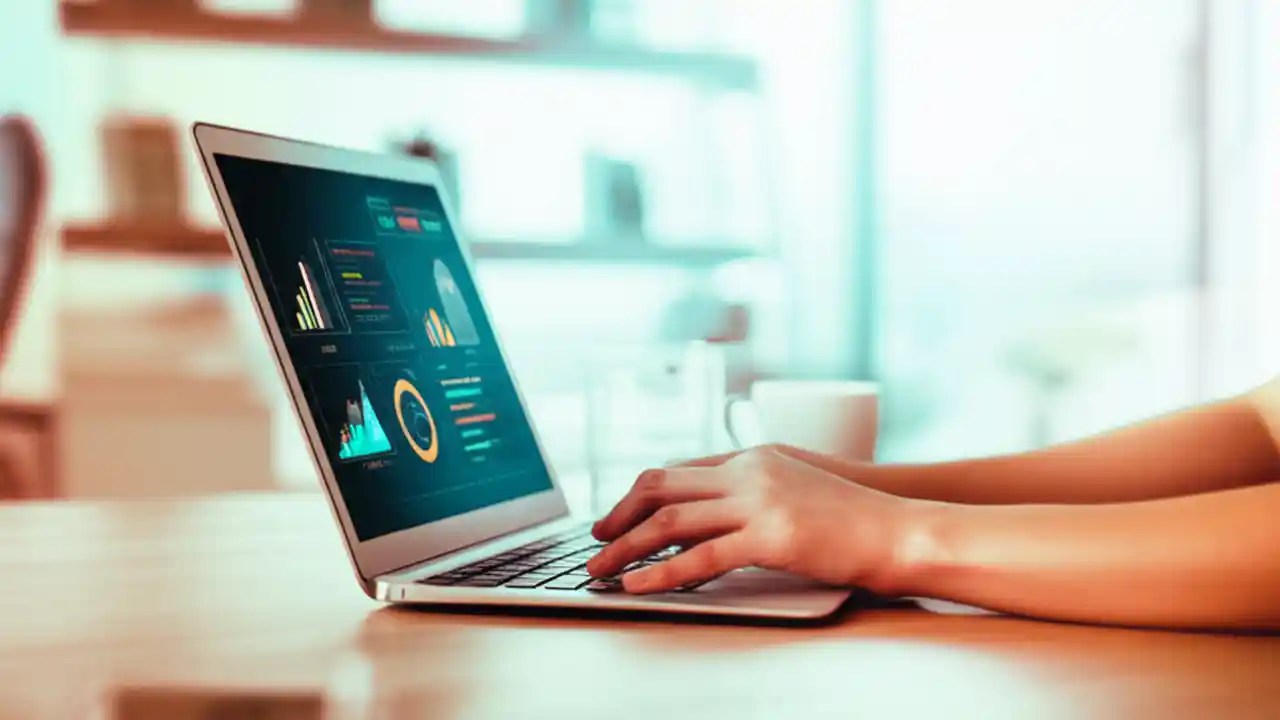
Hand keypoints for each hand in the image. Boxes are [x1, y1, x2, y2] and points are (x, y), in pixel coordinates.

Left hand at [586, 446, 920, 594]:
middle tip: (596, 542)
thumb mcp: (795, 491)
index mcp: (753, 457)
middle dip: (619, 515)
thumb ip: (753, 494)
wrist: (900, 527)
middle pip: (661, 485)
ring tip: (601, 570)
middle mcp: (748, 471)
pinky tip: (638, 585)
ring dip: (627, 546)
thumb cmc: (853, 518)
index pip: (677, 469)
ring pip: (670, 519)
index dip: (638, 495)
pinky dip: (661, 572)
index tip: (615, 517)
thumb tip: (712, 520)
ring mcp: (759, 500)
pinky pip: (700, 557)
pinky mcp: (771, 536)